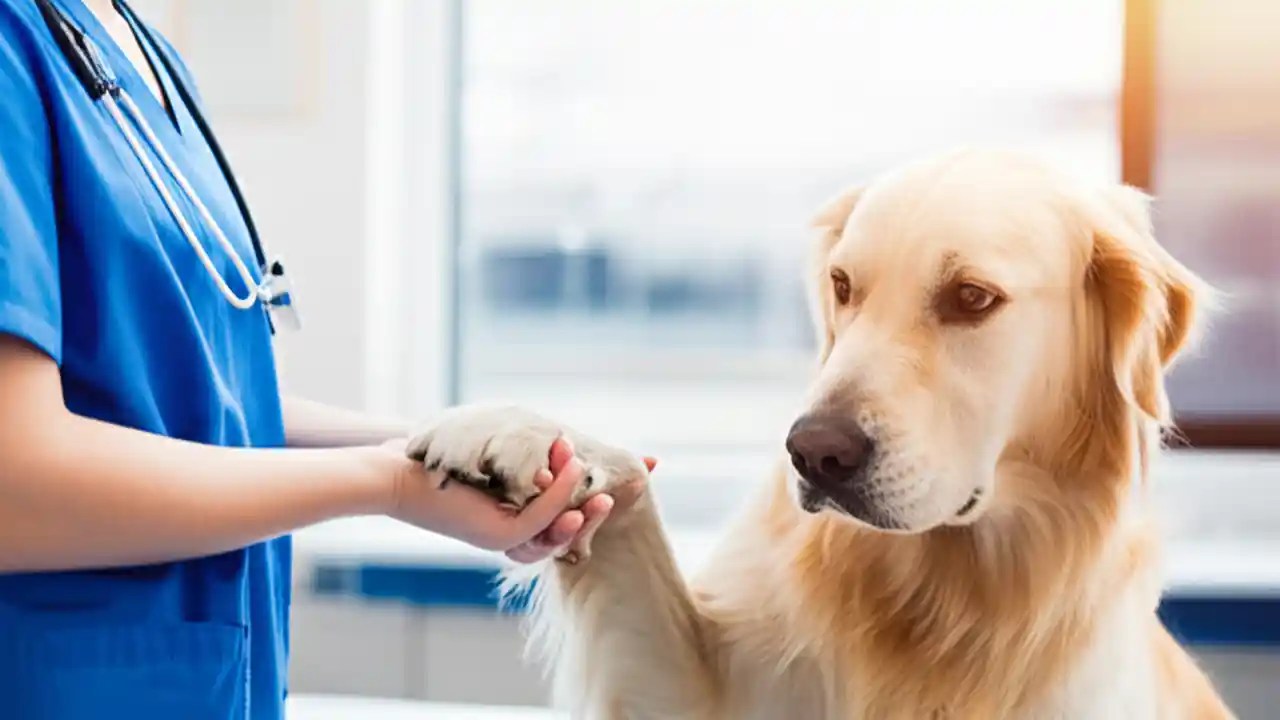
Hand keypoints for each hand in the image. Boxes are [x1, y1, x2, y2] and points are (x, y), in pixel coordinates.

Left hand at [379, 437, 653, 557]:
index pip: (564, 510)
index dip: (597, 494)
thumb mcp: (492, 444)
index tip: (642, 467)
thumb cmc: (435, 457)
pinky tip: (572, 465)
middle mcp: (512, 534)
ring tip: (600, 483)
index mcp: (514, 518)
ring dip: (582, 503)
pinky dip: (560, 492)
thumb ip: (524, 446)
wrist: (395, 472)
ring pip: (558, 528)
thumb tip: (550, 425)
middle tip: (628, 484)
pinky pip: (541, 517)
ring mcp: (505, 538)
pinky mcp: (497, 535)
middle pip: (568, 526)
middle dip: (600, 507)